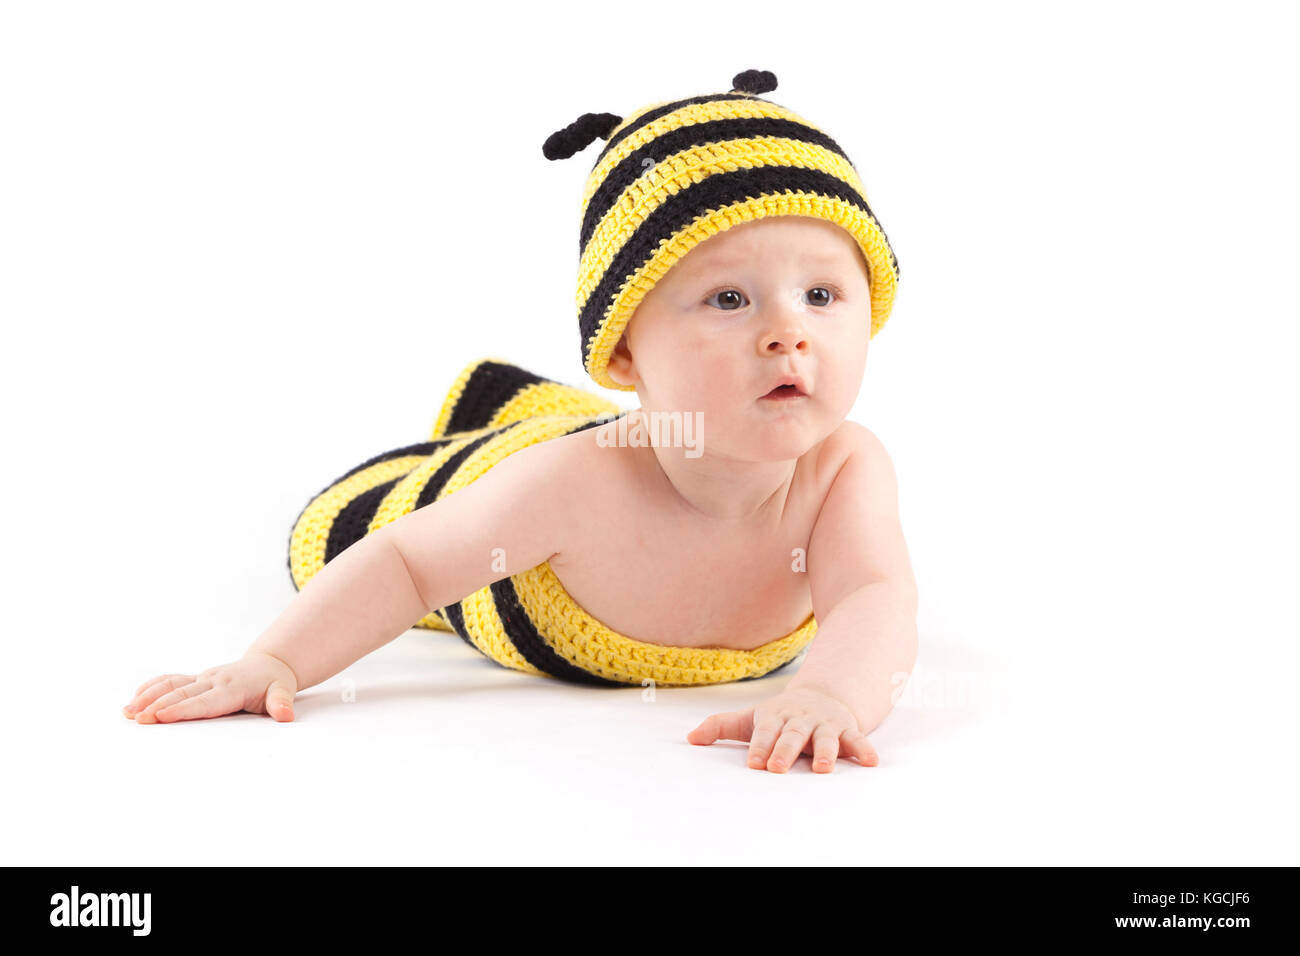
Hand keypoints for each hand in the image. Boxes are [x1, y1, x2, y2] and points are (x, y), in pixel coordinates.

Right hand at [122, 651, 298, 723]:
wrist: (269, 665)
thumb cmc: (274, 683)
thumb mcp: (283, 691)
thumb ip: (281, 703)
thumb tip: (285, 715)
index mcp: (233, 687)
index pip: (205, 701)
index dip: (183, 709)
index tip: (163, 716)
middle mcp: (214, 680)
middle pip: (182, 693)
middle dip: (158, 705)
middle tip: (137, 718)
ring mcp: (202, 678)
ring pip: (172, 685)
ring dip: (148, 697)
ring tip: (127, 712)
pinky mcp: (195, 678)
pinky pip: (170, 680)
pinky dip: (151, 687)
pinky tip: (134, 699)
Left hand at [686, 687, 878, 772]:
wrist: (821, 695)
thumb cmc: (780, 716)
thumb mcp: (751, 718)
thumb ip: (721, 727)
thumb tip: (689, 738)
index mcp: (775, 716)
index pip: (764, 731)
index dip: (759, 745)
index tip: (754, 763)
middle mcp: (800, 719)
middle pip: (792, 734)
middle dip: (785, 750)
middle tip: (777, 768)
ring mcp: (824, 724)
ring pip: (825, 737)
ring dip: (824, 751)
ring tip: (821, 768)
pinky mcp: (846, 730)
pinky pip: (857, 740)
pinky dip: (864, 749)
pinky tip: (871, 762)